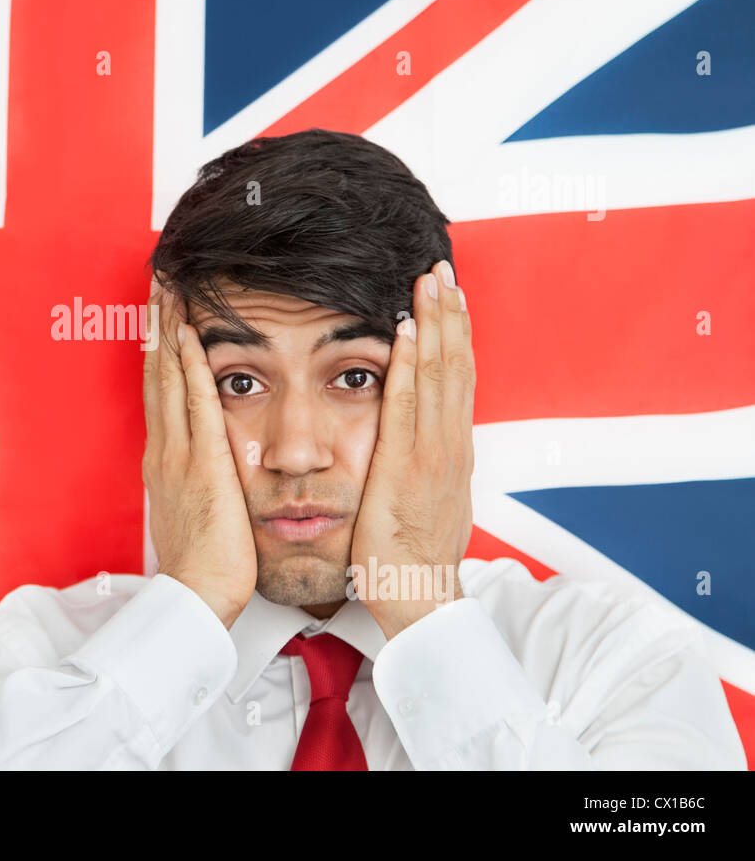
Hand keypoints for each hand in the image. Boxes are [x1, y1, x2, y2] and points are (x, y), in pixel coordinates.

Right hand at [143, 276, 256, 628]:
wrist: (198, 595)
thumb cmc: (206, 561)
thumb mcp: (195, 510)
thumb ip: (198, 477)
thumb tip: (207, 461)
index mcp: (164, 459)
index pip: (160, 390)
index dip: (159, 348)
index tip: (162, 312)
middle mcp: (164, 449)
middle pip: (156, 372)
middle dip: (157, 324)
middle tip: (159, 281)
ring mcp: (177, 454)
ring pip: (170, 378)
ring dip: (169, 330)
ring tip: (169, 289)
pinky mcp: (201, 465)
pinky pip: (195, 405)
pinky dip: (190, 367)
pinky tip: (190, 336)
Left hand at [350, 260, 474, 639]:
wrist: (419, 596)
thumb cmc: (412, 554)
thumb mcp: (424, 498)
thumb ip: (422, 463)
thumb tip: (418, 442)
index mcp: (452, 450)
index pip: (458, 379)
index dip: (456, 334)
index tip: (450, 295)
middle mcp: (450, 444)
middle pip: (456, 365)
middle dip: (450, 313)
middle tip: (443, 267)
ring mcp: (434, 454)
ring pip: (440, 375)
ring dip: (435, 324)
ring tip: (430, 282)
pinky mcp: (409, 467)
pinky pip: (409, 407)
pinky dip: (411, 366)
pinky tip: (406, 332)